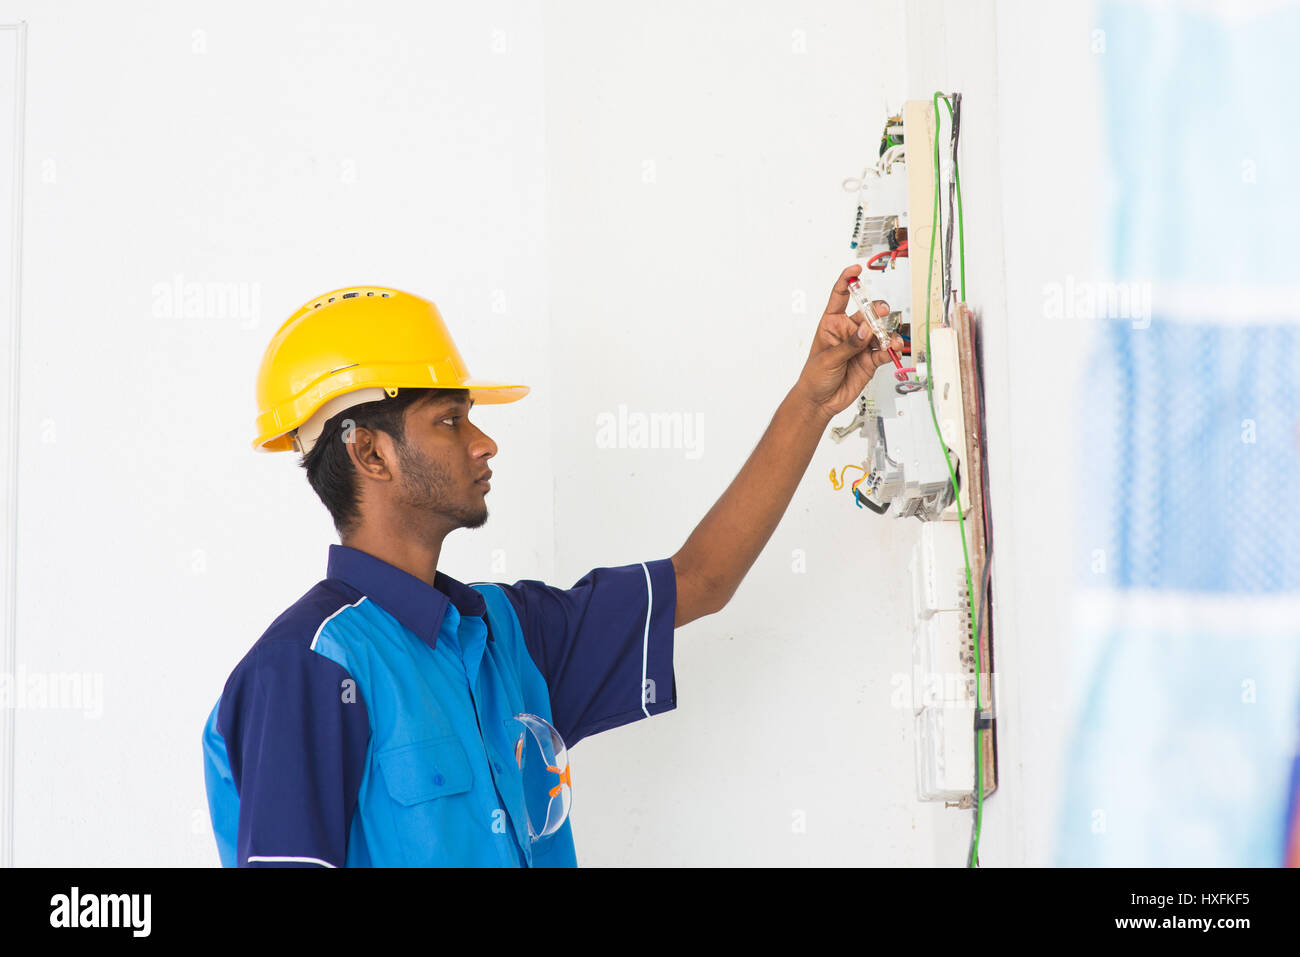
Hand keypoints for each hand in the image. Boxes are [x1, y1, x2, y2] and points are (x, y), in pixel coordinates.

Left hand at [794, 264, 905, 417]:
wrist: (820, 401)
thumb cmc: (815, 376)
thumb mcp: (828, 358)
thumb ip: (849, 344)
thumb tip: (866, 330)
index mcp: (831, 324)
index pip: (839, 296)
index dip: (847, 281)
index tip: (856, 270)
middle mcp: (848, 331)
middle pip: (867, 313)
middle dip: (876, 310)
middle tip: (881, 313)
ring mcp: (861, 345)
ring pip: (879, 331)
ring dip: (886, 332)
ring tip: (889, 339)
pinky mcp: (870, 360)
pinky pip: (884, 351)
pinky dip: (890, 349)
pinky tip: (892, 348)